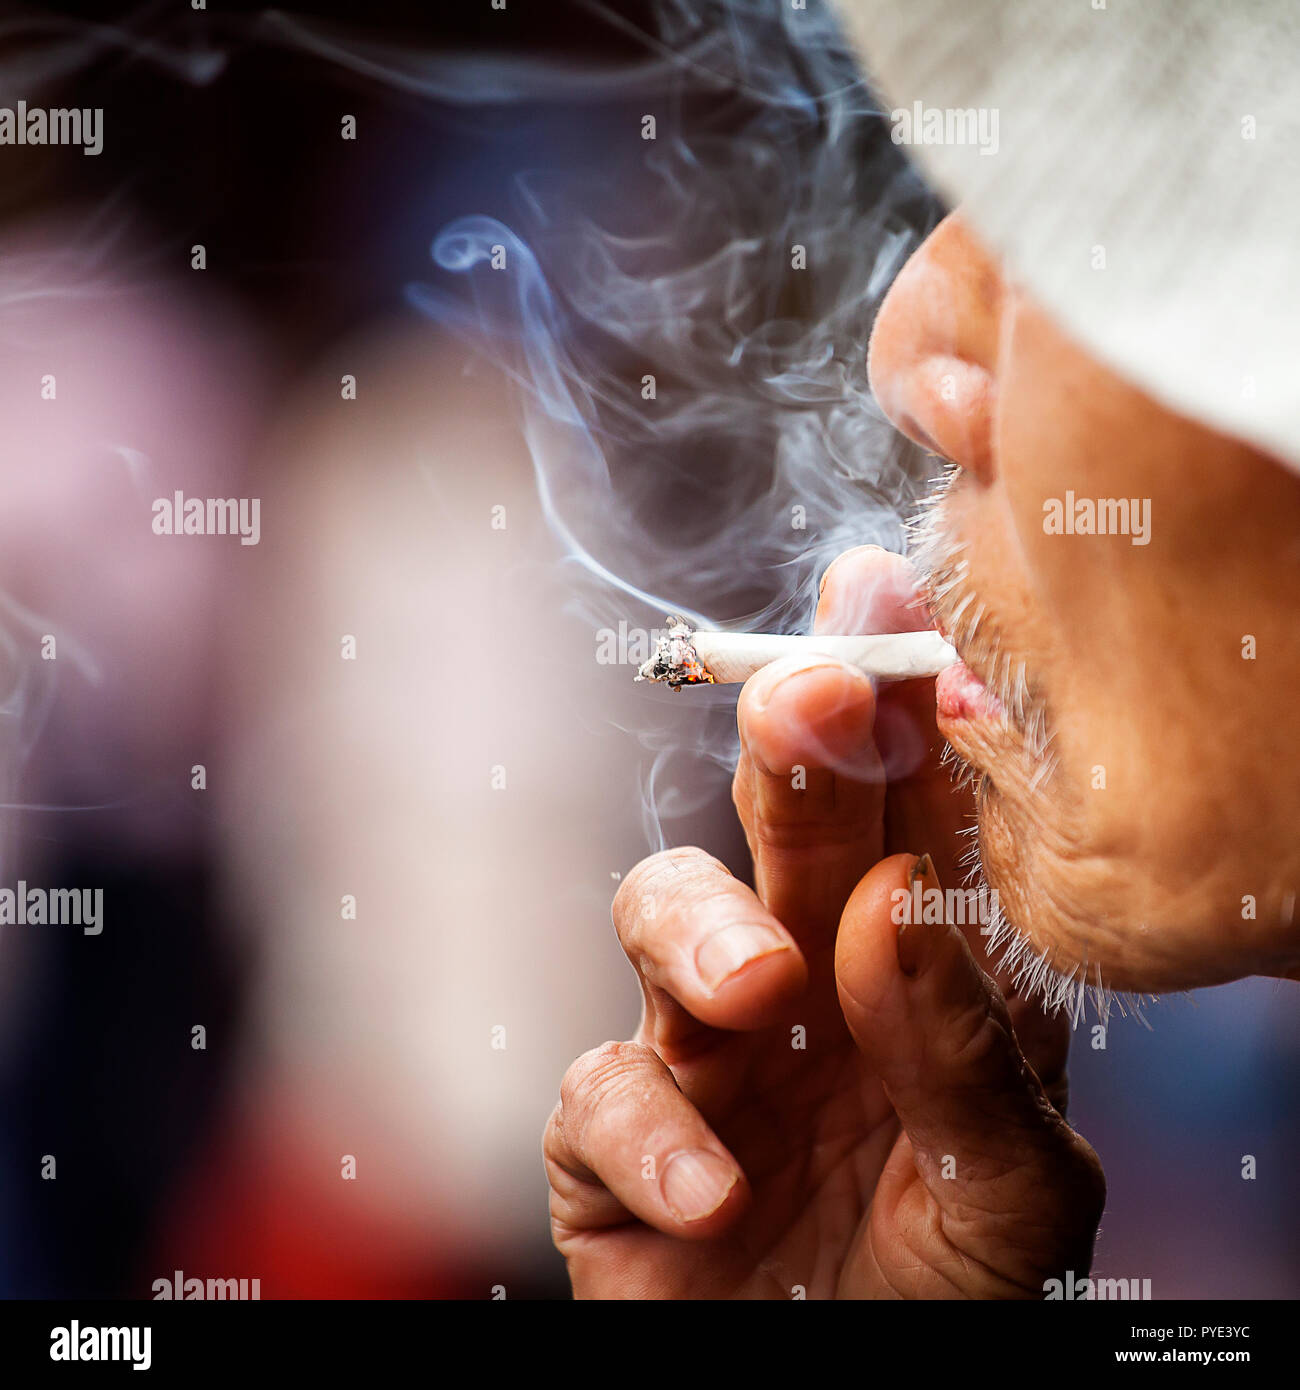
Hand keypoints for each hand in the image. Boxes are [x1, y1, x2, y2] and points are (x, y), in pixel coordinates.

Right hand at [544, 547, 1104, 1297]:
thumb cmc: (950, 1289)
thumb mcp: (1013, 1192)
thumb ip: (969, 1053)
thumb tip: (892, 904)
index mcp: (911, 968)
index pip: (908, 814)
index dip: (892, 707)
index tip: (879, 604)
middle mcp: (802, 982)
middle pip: (778, 829)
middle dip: (789, 756)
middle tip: (803, 701)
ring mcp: (700, 1051)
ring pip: (659, 911)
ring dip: (701, 930)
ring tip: (761, 989)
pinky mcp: (613, 1142)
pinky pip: (601, 1095)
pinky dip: (650, 1134)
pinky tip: (719, 1194)